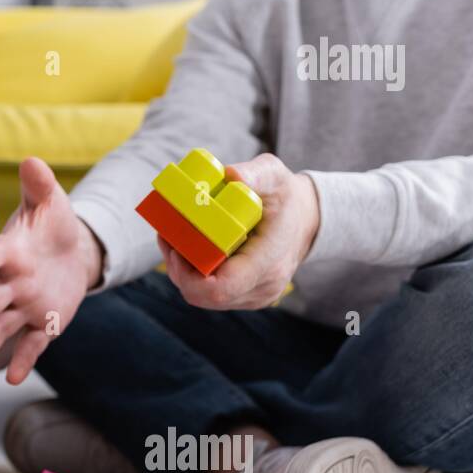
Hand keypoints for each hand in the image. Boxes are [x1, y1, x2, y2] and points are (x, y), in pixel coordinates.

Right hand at [0, 157, 101, 384]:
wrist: (72, 253)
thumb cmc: (52, 225)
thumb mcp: (49, 202)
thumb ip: (38, 185)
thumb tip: (32, 162)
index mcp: (7, 253)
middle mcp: (10, 283)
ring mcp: (25, 306)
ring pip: (3, 328)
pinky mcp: (44, 324)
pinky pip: (32, 344)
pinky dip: (25, 360)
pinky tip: (14, 379)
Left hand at [161, 153, 319, 309]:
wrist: (305, 220)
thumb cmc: (285, 196)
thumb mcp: (274, 175)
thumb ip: (254, 174)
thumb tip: (230, 176)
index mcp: (268, 261)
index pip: (221, 287)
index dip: (189, 276)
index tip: (176, 248)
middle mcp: (263, 286)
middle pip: (205, 296)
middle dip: (178, 270)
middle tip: (167, 237)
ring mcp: (256, 296)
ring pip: (204, 298)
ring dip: (182, 272)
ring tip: (173, 239)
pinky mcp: (247, 297)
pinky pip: (212, 295)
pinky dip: (193, 276)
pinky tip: (185, 250)